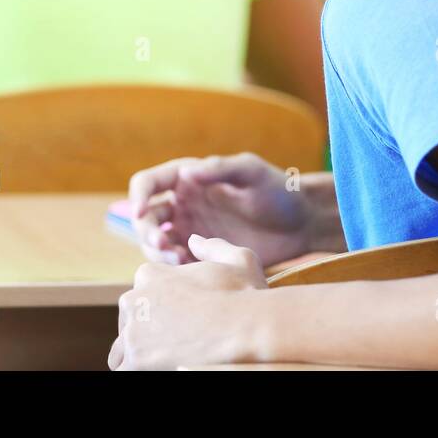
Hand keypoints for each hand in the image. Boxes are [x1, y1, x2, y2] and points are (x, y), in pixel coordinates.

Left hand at [109, 234, 267, 369]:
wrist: (245, 329)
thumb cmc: (243, 295)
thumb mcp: (237, 259)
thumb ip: (212, 247)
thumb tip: (194, 240)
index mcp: (149, 274)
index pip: (142, 295)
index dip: (162, 309)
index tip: (180, 320)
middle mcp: (132, 300)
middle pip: (131, 321)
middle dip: (147, 332)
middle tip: (176, 342)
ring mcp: (131, 332)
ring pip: (123, 349)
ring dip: (140, 355)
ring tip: (166, 360)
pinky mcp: (134, 360)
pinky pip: (123, 370)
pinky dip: (136, 371)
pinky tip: (160, 369)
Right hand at [128, 152, 310, 266]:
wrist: (300, 223)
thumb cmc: (277, 189)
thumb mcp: (251, 172)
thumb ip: (218, 169)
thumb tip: (185, 174)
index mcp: (188, 178)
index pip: (148, 183)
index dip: (137, 196)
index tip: (139, 211)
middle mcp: (183, 203)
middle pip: (147, 217)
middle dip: (147, 231)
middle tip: (162, 243)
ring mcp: (191, 230)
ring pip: (156, 243)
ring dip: (157, 252)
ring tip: (177, 259)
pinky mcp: (202, 254)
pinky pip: (176, 261)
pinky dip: (174, 266)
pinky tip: (189, 267)